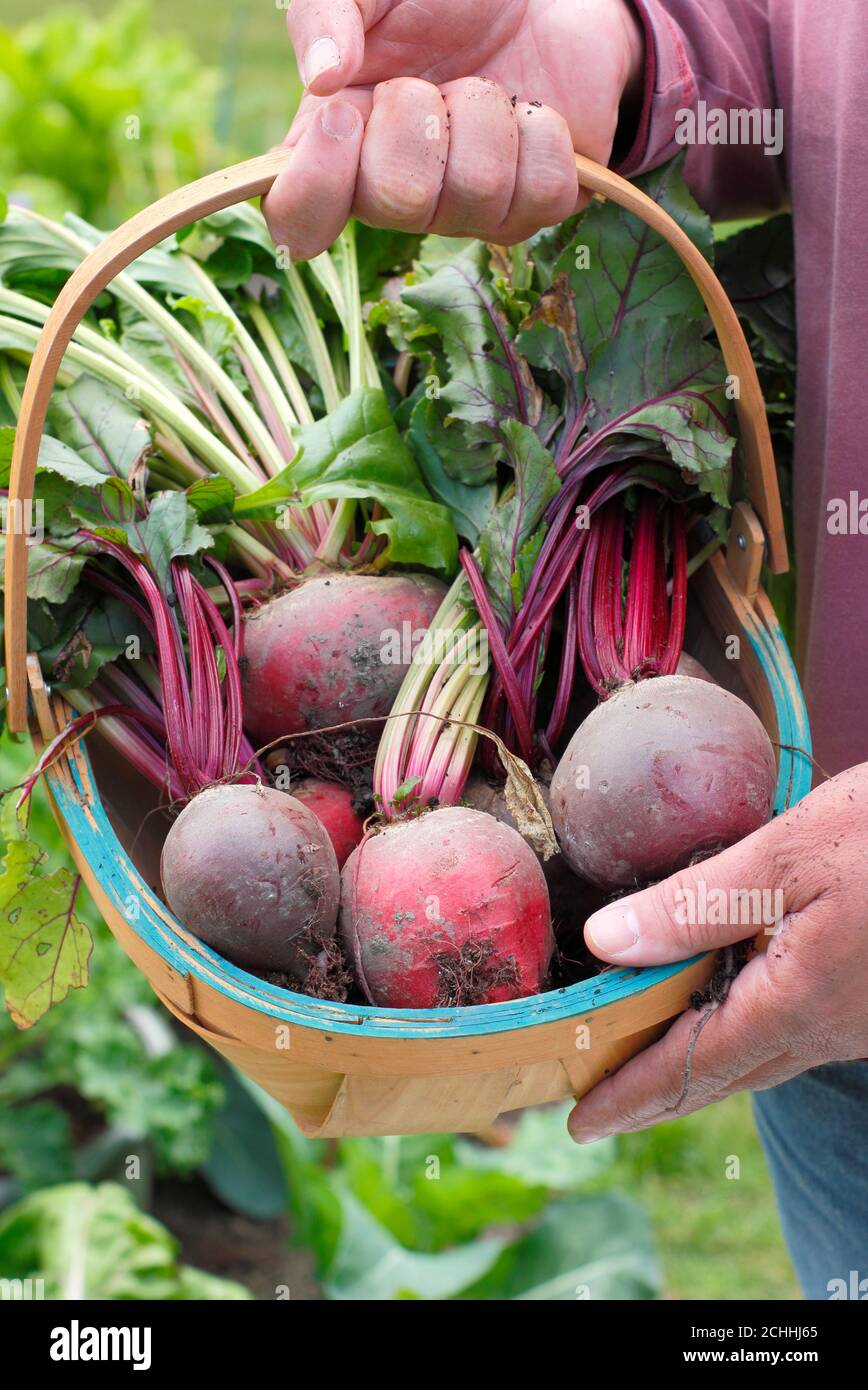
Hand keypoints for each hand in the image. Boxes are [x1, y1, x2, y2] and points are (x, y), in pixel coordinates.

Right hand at [263, 0, 643, 258]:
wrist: (540, 0)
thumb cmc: (442, 1)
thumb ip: (324, 14)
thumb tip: (322, 78)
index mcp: (337, 152)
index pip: (297, 222)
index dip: (314, 189)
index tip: (341, 119)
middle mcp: (398, 196)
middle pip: (395, 201)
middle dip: (417, 117)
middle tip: (429, 82)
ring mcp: (469, 213)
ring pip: (475, 192)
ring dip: (484, 113)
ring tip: (486, 87)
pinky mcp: (535, 208)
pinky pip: (540, 191)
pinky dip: (541, 130)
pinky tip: (531, 110)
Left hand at [568, 763, 867, 1141]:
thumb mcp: (789, 855)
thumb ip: (694, 906)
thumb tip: (606, 943)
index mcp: (796, 1002)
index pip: (692, 1066)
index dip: (631, 1094)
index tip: (580, 1122)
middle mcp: (829, 1028)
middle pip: (725, 1073)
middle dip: (657, 1088)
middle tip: (599, 1095)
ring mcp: (858, 1020)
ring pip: (764, 1052)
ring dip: (701, 1058)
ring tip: (647, 1052)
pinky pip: (796, 1028)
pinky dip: (745, 1027)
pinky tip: (728, 1001)